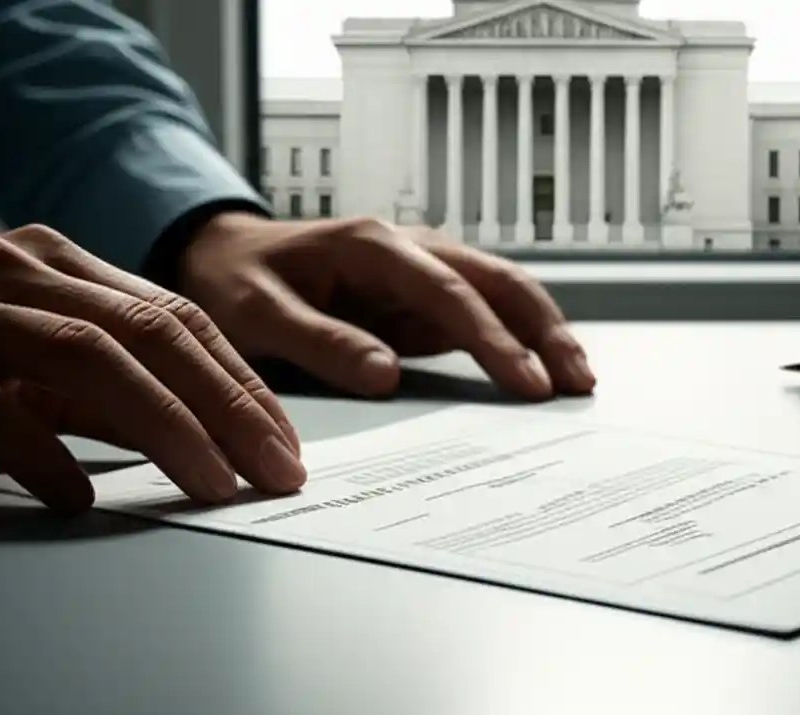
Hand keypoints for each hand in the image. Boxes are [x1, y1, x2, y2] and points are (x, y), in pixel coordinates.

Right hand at [0, 225, 305, 510]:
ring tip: (212, 483)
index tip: (283, 439)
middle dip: (228, 404)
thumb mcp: (28, 352)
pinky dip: (43, 452)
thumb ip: (106, 383)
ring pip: (91, 360)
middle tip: (274, 467)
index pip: (178, 316)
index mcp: (59, 262)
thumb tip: (201, 433)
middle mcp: (21, 272)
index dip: (240, 379)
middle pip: (153, 332)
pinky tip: (77, 494)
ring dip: (166, 426)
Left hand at [177, 214, 596, 399]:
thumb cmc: (236, 282)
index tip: (527, 383)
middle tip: (578, 381)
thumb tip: (386, 376)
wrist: (221, 258)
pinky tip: (539, 372)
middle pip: (497, 281)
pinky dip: (518, 340)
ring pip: (501, 293)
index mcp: (372, 246)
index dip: (493, 339)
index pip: (449, 292)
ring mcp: (421, 273)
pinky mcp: (421, 299)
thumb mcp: (257, 315)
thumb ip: (320, 342)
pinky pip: (481, 315)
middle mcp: (408, 250)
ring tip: (578, 380)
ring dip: (542, 332)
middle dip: (544, 329)